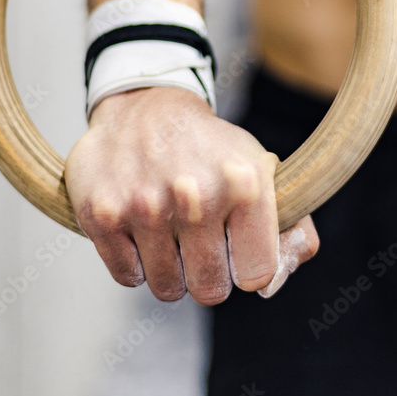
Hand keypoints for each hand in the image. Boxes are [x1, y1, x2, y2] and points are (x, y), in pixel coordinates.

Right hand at [65, 87, 318, 304]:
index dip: (247, 267)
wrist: (146, 105)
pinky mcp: (103, 213)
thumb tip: (268, 288)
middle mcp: (196, 196)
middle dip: (207, 273)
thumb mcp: (264, 174)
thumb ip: (293, 234)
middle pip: (209, 290)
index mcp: (245, 185)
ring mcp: (145, 206)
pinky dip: (134, 260)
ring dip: (169, 268)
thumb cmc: (211, 150)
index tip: (238, 248)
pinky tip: (140, 226)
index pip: (257, 274)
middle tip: (200, 242)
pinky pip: (127, 275)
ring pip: (167, 288)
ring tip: (170, 231)